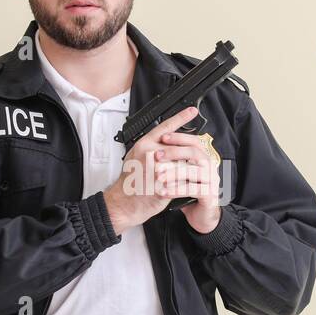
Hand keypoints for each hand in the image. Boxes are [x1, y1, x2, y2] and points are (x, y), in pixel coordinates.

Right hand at [103, 106, 203, 232]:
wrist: (123, 203)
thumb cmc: (130, 181)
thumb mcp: (135, 156)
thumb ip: (151, 146)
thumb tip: (166, 139)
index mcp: (144, 144)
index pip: (166, 127)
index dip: (181, 117)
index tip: (192, 111)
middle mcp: (150, 154)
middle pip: (178, 149)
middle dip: (182, 159)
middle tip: (176, 167)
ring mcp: (156, 169)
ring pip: (182, 165)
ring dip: (182, 173)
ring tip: (172, 179)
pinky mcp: (162, 184)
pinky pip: (181, 180)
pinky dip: (182, 184)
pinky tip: (175, 187)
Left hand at [153, 126, 221, 233]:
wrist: (201, 215)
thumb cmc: (190, 193)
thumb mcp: (181, 175)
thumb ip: (175, 162)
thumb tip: (157, 147)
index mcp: (204, 159)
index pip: (194, 142)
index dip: (179, 138)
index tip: (163, 137)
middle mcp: (210, 168)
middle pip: (195, 153)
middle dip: (174, 152)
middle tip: (157, 156)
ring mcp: (212, 181)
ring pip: (194, 171)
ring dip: (173, 172)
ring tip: (158, 177)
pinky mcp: (209, 195)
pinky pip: (193, 189)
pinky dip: (176, 190)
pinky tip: (164, 192)